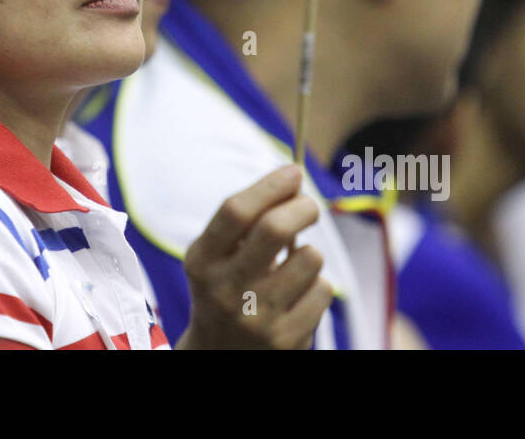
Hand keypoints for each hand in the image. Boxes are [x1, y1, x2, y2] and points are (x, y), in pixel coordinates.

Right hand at [177, 165, 333, 348]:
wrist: (221, 354)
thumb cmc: (226, 287)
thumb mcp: (216, 256)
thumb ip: (246, 220)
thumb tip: (294, 182)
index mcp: (202, 261)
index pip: (236, 211)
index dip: (270, 185)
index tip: (294, 171)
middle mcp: (225, 290)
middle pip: (275, 228)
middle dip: (302, 206)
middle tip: (309, 205)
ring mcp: (256, 318)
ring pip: (309, 258)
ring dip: (309, 252)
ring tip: (295, 265)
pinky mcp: (286, 340)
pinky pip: (322, 290)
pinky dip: (316, 285)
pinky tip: (297, 297)